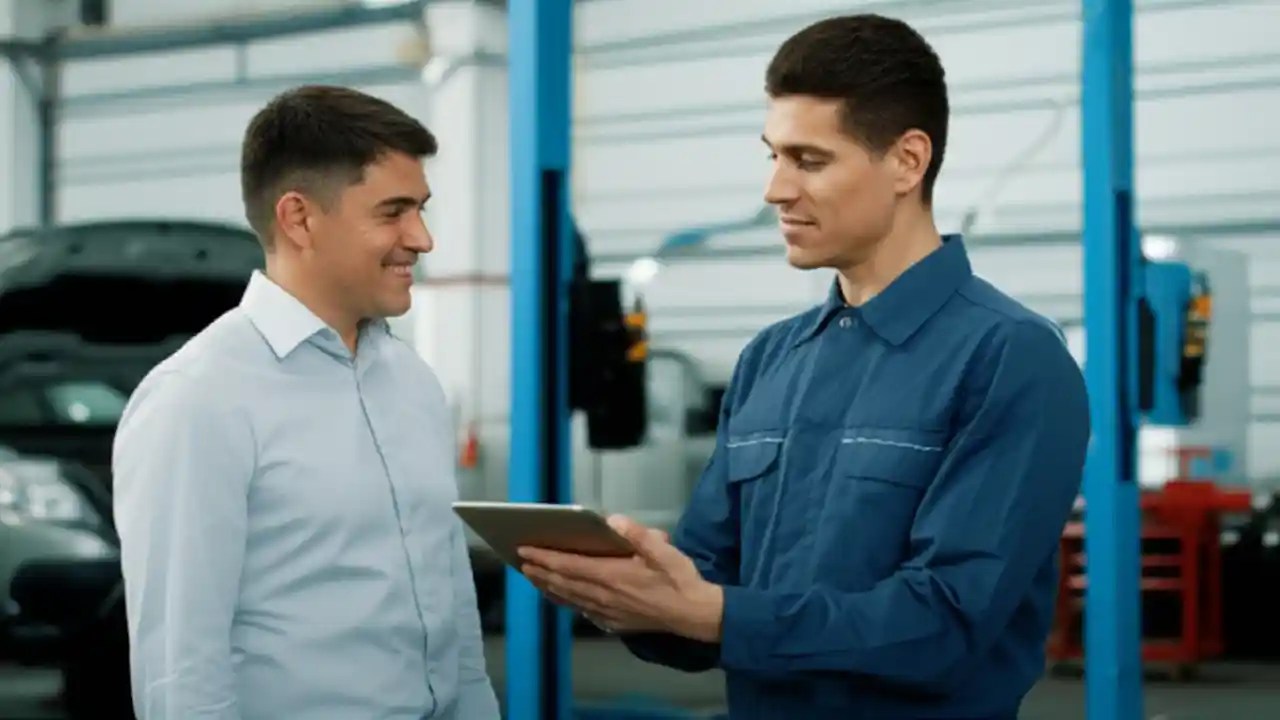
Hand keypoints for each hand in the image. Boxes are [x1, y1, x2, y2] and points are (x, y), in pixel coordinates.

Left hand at [517, 515, 723, 641]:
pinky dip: (565, 601)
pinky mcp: (614, 622)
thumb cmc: (679, 579)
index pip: (569, 565)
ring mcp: (607, 612)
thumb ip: (637, 534)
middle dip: (540, 571)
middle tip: (521, 561)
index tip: (525, 549)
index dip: (545, 557)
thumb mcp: (663, 550)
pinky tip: (560, 597)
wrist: (694, 614)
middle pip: (563, 583)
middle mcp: (604, 596)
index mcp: (613, 576)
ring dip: (548, 587)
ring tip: (533, 577)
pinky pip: (581, 611)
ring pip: (569, 598)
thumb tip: (613, 520)